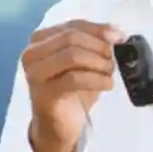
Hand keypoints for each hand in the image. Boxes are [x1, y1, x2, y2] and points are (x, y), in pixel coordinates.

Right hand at [22, 20, 124, 151]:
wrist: (57, 126)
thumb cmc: (71, 91)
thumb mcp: (84, 62)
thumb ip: (95, 45)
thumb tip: (116, 32)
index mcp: (40, 39)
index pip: (73, 25)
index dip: (99, 29)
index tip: (120, 37)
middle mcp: (32, 53)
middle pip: (71, 37)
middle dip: (99, 46)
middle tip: (115, 58)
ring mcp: (34, 74)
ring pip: (72, 56)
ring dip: (98, 62)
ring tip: (110, 72)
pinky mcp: (43, 94)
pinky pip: (74, 79)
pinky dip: (96, 79)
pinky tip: (107, 84)